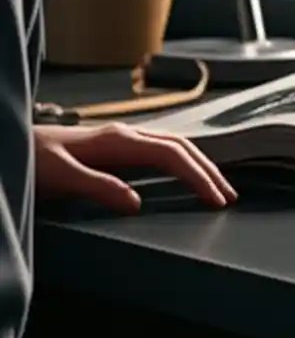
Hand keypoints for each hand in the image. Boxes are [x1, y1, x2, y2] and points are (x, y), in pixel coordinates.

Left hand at [33, 123, 236, 212]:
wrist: (7, 140)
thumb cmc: (28, 160)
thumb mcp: (58, 177)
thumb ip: (98, 187)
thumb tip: (137, 202)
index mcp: (118, 141)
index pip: (173, 156)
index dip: (199, 178)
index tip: (216, 201)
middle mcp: (124, 135)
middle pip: (181, 147)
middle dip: (209, 171)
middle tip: (229, 197)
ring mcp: (120, 139)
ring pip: (173, 146)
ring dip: (199, 165)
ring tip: (216, 187)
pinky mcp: (114, 147)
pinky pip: (160, 150)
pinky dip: (182, 162)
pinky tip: (183, 175)